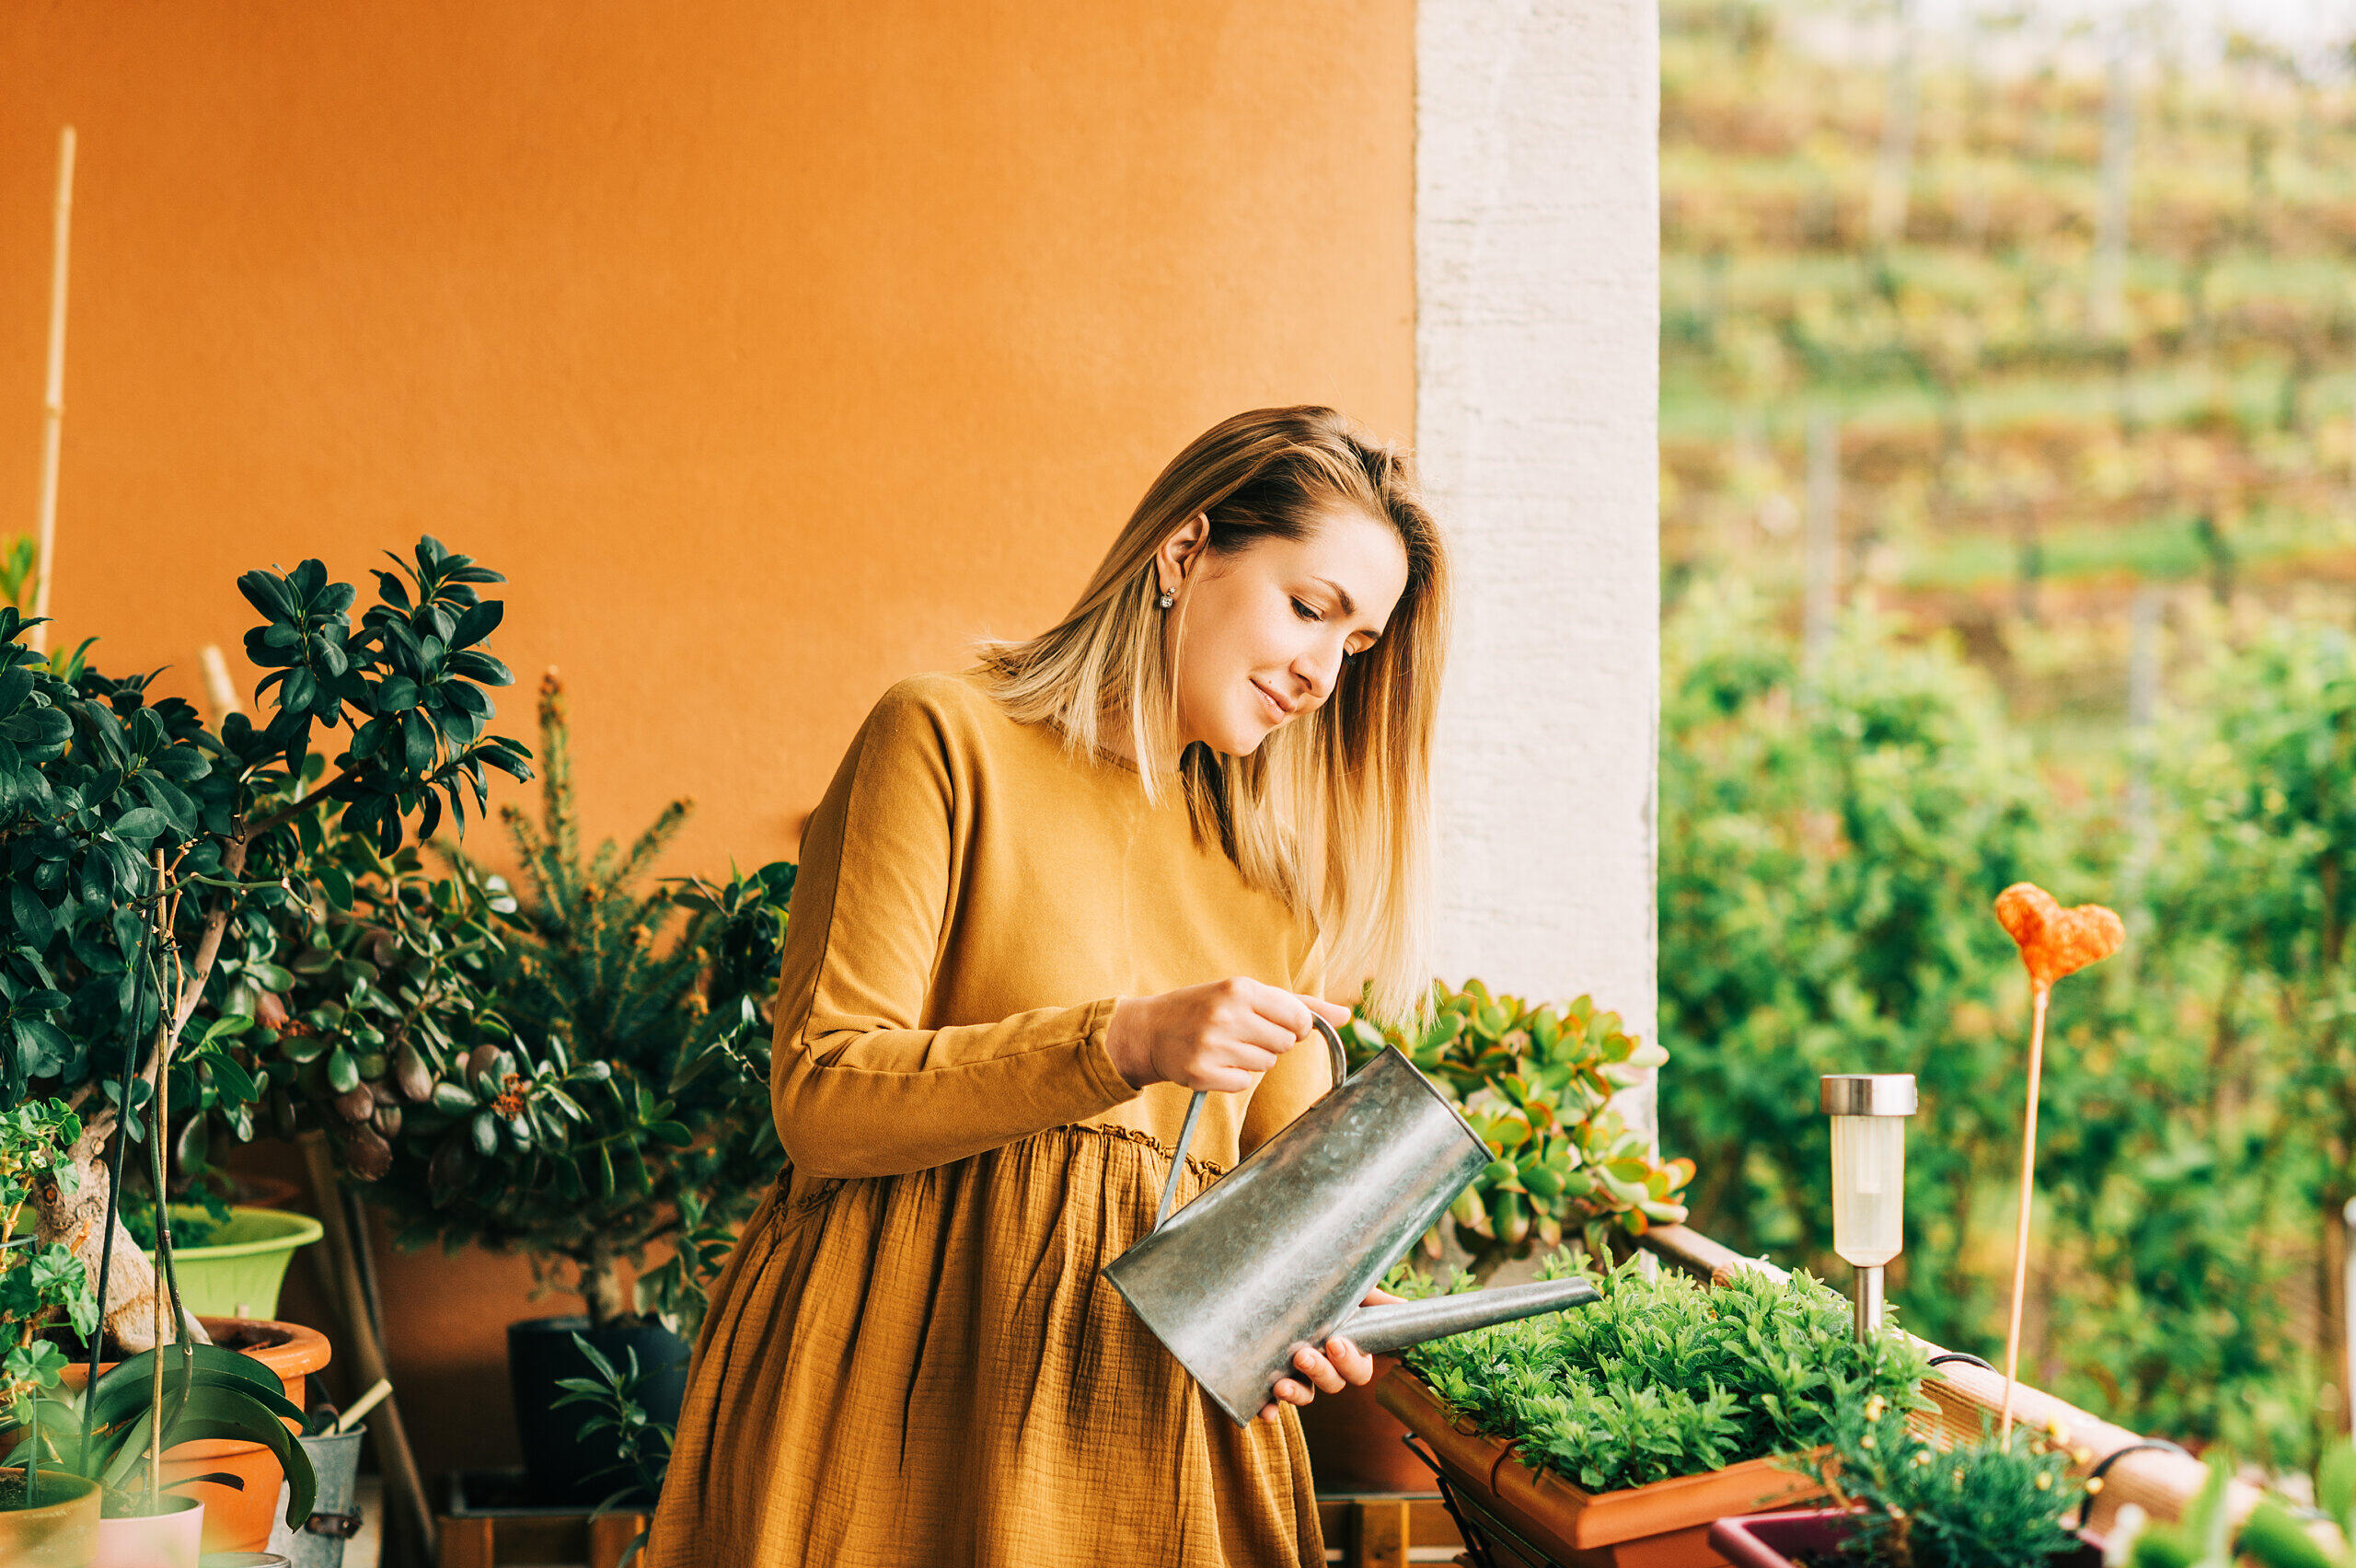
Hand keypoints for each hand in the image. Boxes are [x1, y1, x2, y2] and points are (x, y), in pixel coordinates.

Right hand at [1106, 978, 1351, 1093]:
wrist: (1149, 1030)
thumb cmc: (1205, 1008)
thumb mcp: (1245, 994)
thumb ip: (1299, 1003)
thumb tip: (1348, 1014)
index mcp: (1239, 988)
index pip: (1298, 1017)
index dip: (1295, 1026)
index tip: (1279, 1024)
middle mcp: (1226, 1014)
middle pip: (1284, 1044)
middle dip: (1271, 1043)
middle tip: (1244, 1034)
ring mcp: (1212, 1045)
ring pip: (1266, 1064)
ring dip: (1252, 1060)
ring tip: (1227, 1046)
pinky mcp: (1201, 1073)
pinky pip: (1244, 1083)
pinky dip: (1234, 1077)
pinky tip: (1215, 1062)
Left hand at [1257, 1286, 1402, 1422]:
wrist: (1276, 1286)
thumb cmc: (1321, 1290)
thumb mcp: (1348, 1291)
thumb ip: (1372, 1299)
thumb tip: (1404, 1308)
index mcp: (1348, 1349)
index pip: (1358, 1369)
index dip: (1349, 1362)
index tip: (1335, 1343)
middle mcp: (1326, 1366)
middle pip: (1333, 1383)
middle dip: (1320, 1372)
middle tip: (1303, 1356)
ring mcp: (1300, 1374)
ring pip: (1306, 1394)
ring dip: (1297, 1394)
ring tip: (1281, 1384)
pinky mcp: (1273, 1378)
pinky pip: (1274, 1402)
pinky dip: (1270, 1408)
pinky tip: (1264, 1410)